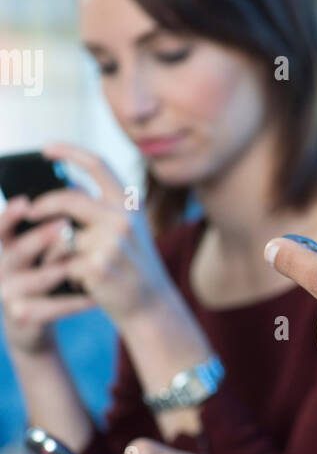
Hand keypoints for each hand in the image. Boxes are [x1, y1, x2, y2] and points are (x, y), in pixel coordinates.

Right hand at [0, 195, 93, 352]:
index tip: (24, 203)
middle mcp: (3, 268)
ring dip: (61, 269)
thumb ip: (54, 223)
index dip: (9, 216)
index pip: (2, 227)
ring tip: (84, 262)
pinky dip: (74, 302)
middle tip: (64, 226)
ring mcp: (10, 294)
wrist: (31, 322)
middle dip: (41, 238)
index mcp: (7, 247)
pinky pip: (51, 308)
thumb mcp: (41, 251)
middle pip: (18, 251)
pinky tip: (94, 296)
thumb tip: (77, 189)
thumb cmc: (41, 275)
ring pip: (36, 279)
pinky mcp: (23, 317)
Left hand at [23, 143, 175, 324]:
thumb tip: (56, 196)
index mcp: (129, 202)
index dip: (69, 151)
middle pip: (69, 198)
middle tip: (28, 213)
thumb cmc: (132, 267)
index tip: (45, 148)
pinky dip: (63, 273)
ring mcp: (113, 242)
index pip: (98, 164)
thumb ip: (100, 210)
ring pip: (62, 236)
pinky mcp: (99, 266)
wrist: (152, 305)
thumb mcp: (125, 231)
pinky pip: (63, 263)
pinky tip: (77, 282)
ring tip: (59, 265)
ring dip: (52, 252)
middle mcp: (124, 217)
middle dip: (42, 206)